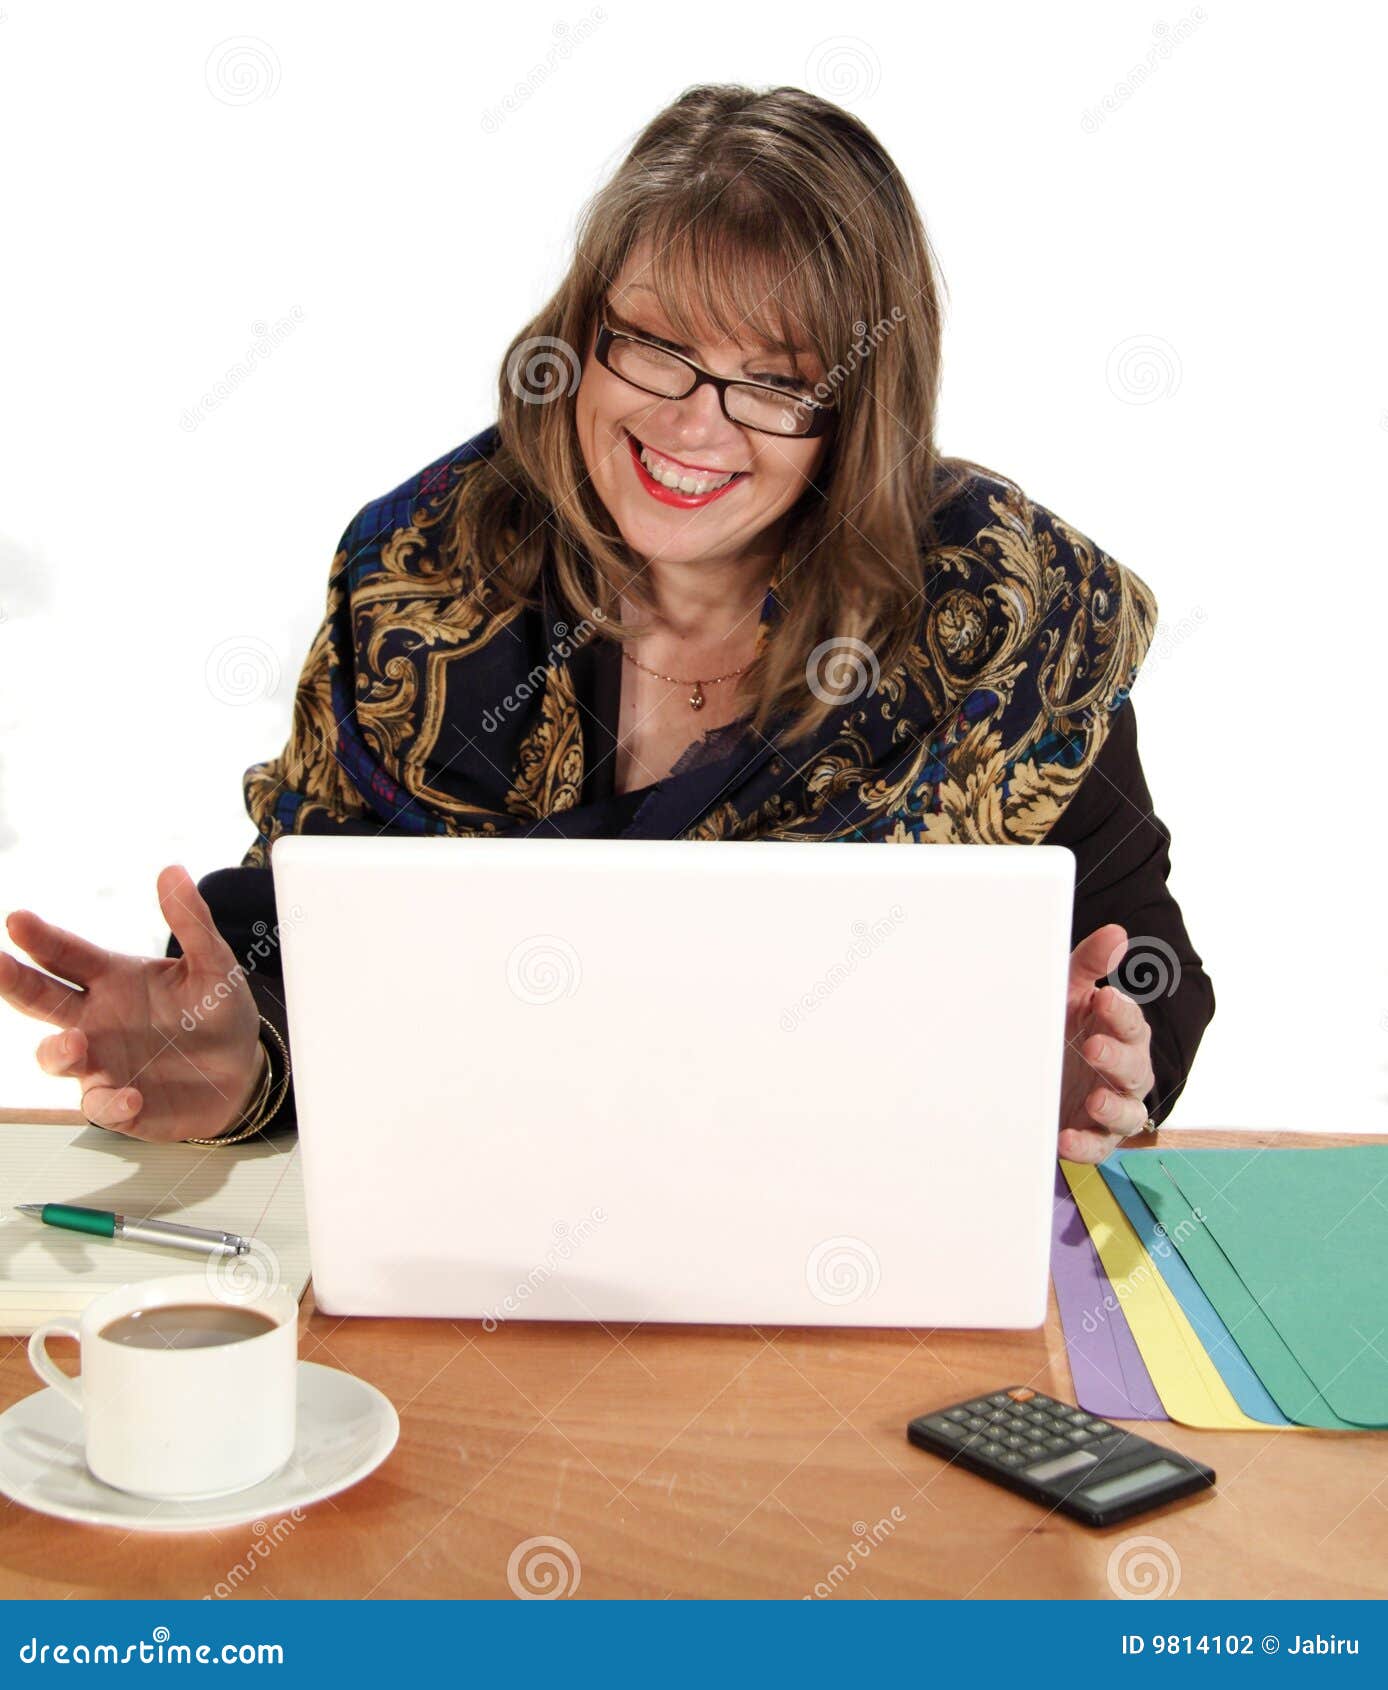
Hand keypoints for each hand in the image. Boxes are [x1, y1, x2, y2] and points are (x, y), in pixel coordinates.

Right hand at [0, 865, 265, 1142]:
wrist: (242, 1071)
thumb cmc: (218, 1012)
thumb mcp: (215, 965)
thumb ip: (193, 923)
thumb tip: (173, 870)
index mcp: (112, 978)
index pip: (67, 954)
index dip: (41, 938)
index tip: (17, 920)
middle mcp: (96, 1019)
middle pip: (42, 999)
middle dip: (15, 982)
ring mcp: (103, 1062)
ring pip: (57, 1057)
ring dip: (59, 1050)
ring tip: (76, 1041)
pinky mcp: (122, 1104)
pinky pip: (102, 1105)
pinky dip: (112, 1102)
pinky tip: (132, 1096)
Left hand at [1057, 923, 1156, 1164]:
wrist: (1034, 1068)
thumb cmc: (1060, 1025)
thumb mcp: (1068, 990)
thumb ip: (1090, 963)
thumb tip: (1116, 934)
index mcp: (1120, 1032)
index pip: (1131, 1023)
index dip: (1121, 1013)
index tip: (1104, 999)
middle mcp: (1125, 1071)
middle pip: (1134, 1067)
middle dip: (1117, 1056)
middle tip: (1093, 1045)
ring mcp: (1111, 1106)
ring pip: (1127, 1112)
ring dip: (1112, 1108)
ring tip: (1094, 1102)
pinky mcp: (1093, 1135)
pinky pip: (1098, 1147)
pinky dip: (1085, 1146)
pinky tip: (1065, 1140)